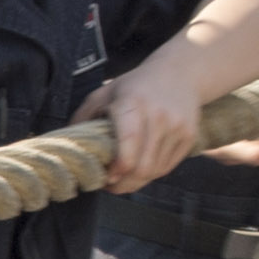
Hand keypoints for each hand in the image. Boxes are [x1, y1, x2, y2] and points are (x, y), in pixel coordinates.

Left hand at [75, 71, 204, 192]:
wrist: (180, 73)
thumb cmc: (134, 86)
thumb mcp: (103, 93)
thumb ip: (83, 119)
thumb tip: (69, 147)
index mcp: (133, 103)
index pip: (129, 141)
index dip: (117, 167)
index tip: (105, 176)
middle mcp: (159, 115)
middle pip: (142, 166)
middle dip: (123, 184)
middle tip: (109, 185)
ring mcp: (177, 127)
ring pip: (154, 171)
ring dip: (136, 182)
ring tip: (122, 179)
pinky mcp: (189, 137)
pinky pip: (167, 167)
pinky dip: (151, 175)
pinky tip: (139, 170)